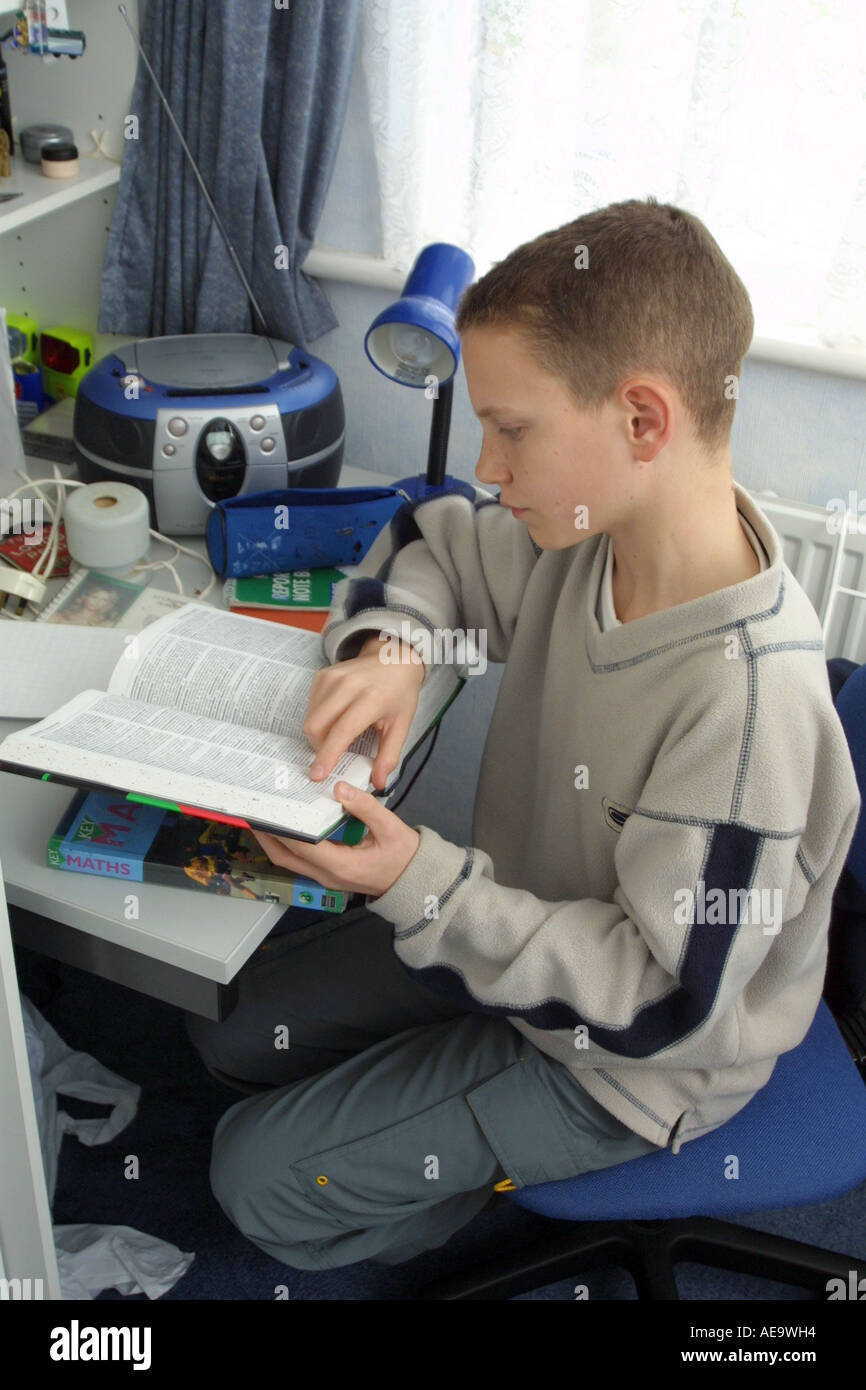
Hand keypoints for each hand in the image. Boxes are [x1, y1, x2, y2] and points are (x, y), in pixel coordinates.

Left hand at [250, 782, 420, 899]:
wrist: (415, 881)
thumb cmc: (404, 856)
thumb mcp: (390, 828)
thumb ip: (365, 807)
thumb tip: (339, 788)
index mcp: (340, 865)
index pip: (300, 844)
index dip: (279, 826)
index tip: (265, 808)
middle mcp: (327, 875)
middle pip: (284, 857)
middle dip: (265, 835)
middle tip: (253, 811)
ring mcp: (326, 878)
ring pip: (289, 861)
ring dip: (274, 840)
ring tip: (265, 815)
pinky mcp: (328, 874)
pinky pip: (300, 860)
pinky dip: (288, 843)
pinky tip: (288, 825)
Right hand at [305, 634, 425, 790]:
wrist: (394, 658)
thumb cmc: (399, 693)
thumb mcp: (402, 725)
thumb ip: (389, 755)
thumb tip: (378, 783)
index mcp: (371, 699)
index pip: (342, 731)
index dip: (327, 755)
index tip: (317, 775)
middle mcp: (348, 686)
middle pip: (316, 726)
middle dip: (319, 747)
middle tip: (334, 753)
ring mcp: (332, 678)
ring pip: (310, 718)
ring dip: (319, 734)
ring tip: (340, 734)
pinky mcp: (322, 675)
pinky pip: (310, 706)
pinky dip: (319, 719)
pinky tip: (336, 717)